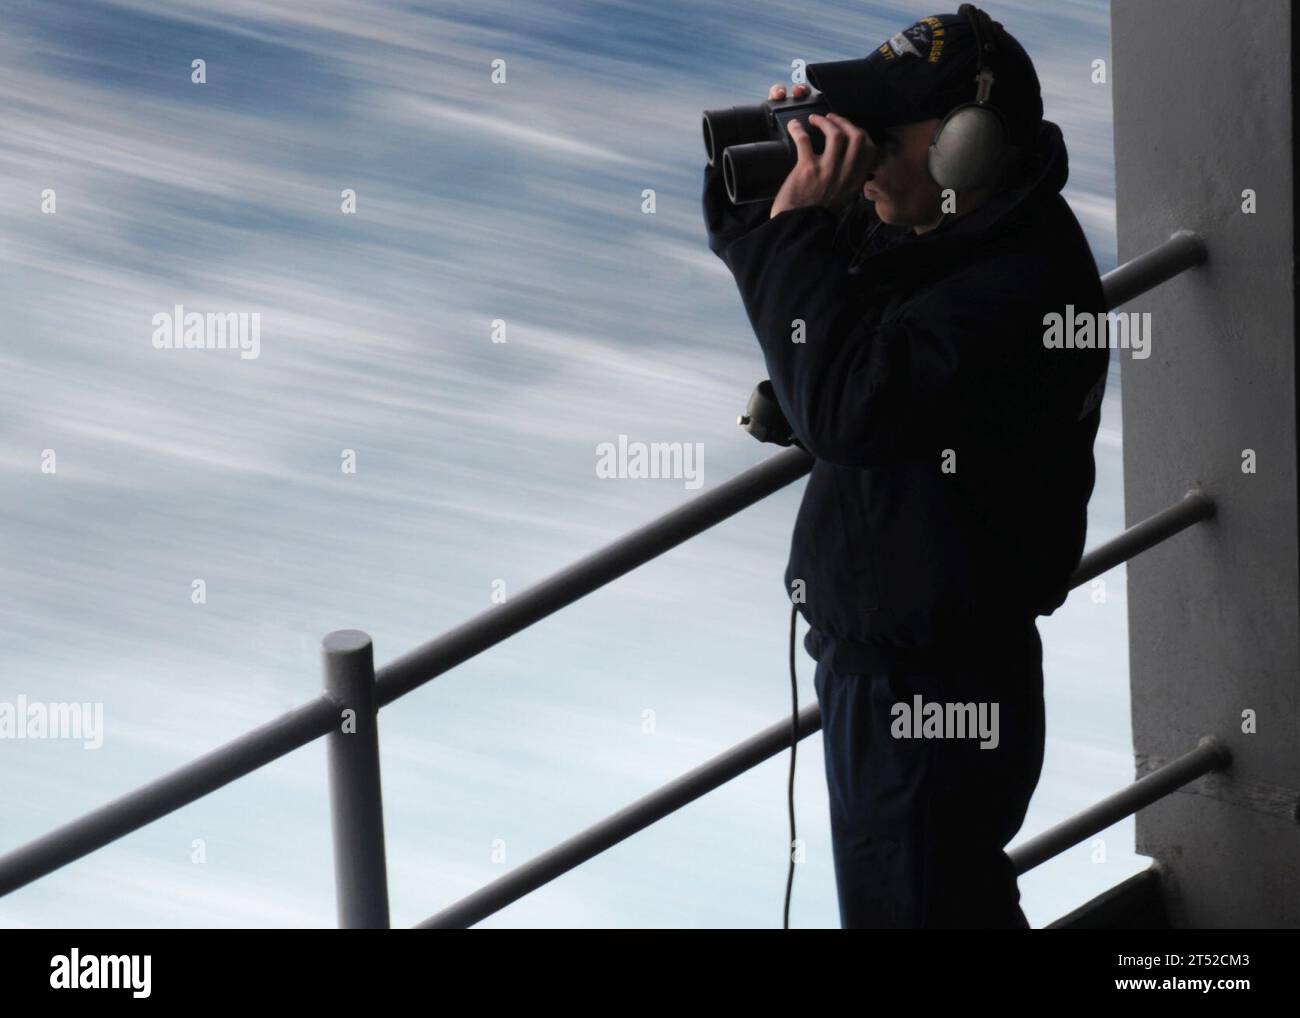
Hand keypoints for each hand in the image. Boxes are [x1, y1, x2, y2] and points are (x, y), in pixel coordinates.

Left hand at [768, 83, 875, 218]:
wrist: (797, 227)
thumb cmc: (816, 213)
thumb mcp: (842, 198)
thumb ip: (849, 181)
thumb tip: (851, 163)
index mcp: (855, 181)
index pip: (870, 149)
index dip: (861, 133)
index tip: (849, 129)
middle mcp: (845, 174)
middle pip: (857, 137)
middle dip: (844, 122)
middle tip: (831, 119)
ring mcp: (827, 171)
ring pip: (835, 134)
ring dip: (825, 122)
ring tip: (814, 120)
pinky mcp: (807, 169)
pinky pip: (804, 140)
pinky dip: (798, 129)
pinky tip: (794, 126)